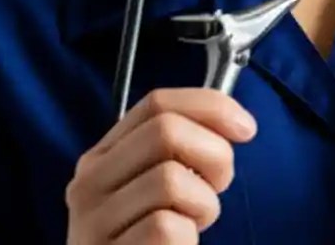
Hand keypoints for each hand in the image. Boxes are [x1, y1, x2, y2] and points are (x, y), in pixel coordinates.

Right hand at [65, 89, 256, 243]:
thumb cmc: (153, 238)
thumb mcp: (160, 186)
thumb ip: (180, 149)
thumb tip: (235, 120)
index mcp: (102, 157)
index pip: (157, 103)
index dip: (211, 107)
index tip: (246, 128)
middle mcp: (88, 183)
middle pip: (166, 131)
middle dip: (214, 155)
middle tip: (217, 187)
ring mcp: (93, 221)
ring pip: (170, 179)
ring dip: (203, 204)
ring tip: (192, 223)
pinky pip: (167, 226)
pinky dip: (187, 236)